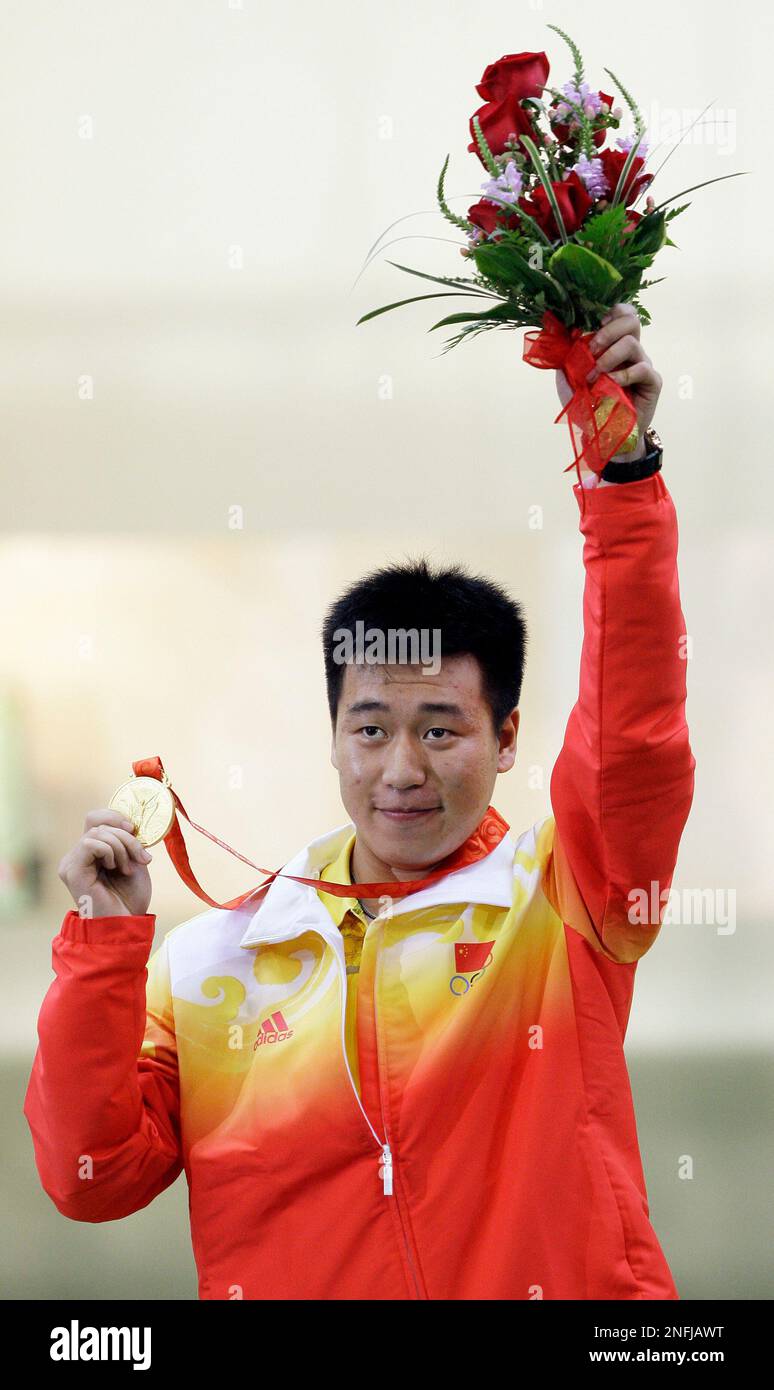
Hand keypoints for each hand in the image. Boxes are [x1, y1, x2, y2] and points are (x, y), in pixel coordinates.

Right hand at [58, 809, 152, 917]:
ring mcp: (71, 863)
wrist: (126, 924)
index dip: (114, 817)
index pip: (95, 818)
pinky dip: (109, 851)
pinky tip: (115, 868)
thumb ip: (127, 841)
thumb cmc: (129, 898)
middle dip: (126, 837)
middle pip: (99, 824)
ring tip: (127, 868)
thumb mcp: (134, 861)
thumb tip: (129, 823)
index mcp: (89, 853)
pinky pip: (90, 844)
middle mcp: (76, 856)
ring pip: (97, 833)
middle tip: (141, 858)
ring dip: (121, 847)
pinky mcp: (72, 871)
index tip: (134, 829)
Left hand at [555, 302, 661, 460]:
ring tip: (594, 376)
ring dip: (608, 357)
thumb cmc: (588, 404)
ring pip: (632, 343)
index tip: (595, 326)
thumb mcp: (570, 377)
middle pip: (631, 321)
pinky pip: (641, 369)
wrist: (602, 434)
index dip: (612, 312)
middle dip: (608, 331)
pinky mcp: (652, 382)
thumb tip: (567, 331)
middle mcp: (632, 351)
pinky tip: (609, 385)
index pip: (623, 313)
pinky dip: (622, 375)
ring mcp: (643, 365)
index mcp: (615, 344)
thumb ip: (569, 355)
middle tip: (592, 350)